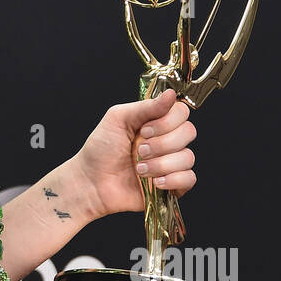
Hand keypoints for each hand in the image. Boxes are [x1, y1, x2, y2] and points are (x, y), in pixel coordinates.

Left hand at [70, 88, 196, 217]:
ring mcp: (170, 163)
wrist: (91, 183)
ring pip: (188, 157)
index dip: (168, 121)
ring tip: (139, 169)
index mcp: (156, 122)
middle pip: (189, 132)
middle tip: (139, 150)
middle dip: (162, 143)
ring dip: (161, 163)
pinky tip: (154, 182)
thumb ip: (146, 106)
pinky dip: (173, 179)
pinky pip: (189, 179)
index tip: (145, 130)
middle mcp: (167, 141)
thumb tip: (171, 94)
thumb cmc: (100, 149)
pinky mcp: (172, 185)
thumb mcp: (118, 119)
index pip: (181, 112)